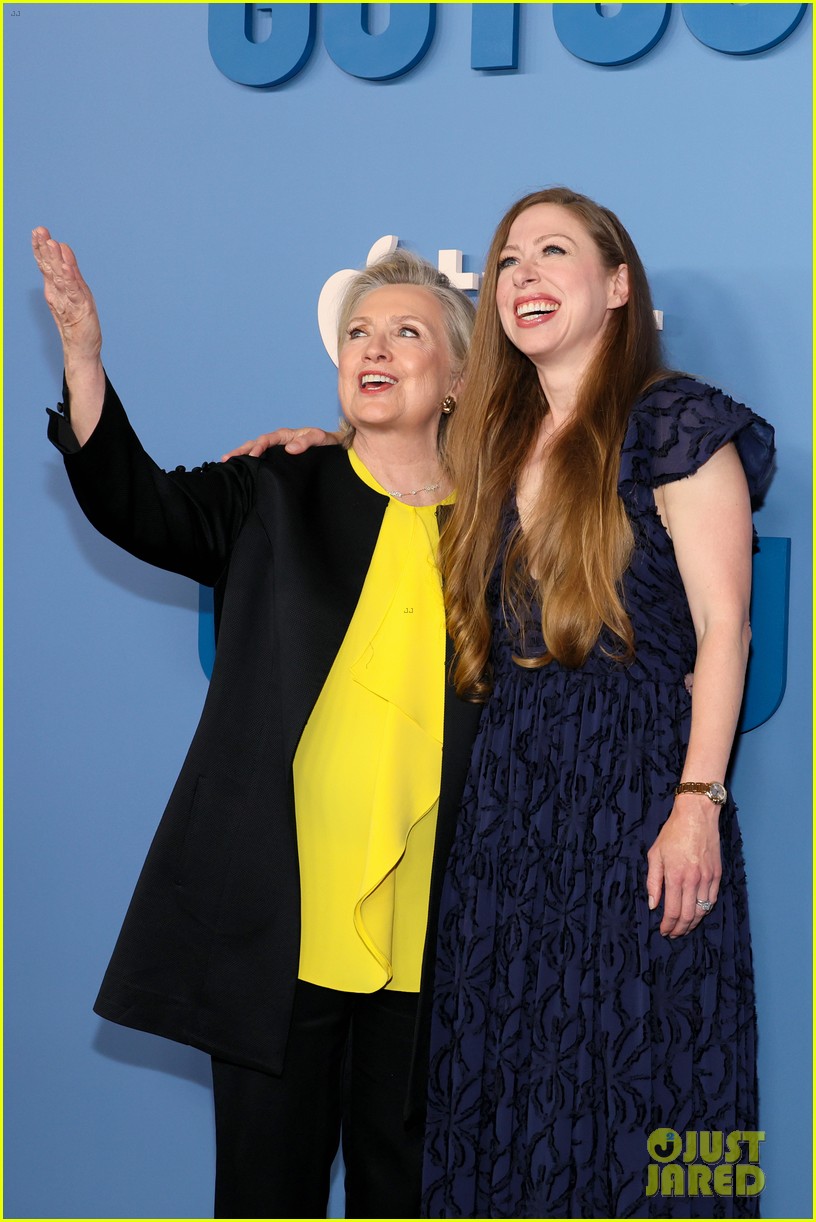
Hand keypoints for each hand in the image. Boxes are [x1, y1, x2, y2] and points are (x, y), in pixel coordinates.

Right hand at [32, 227, 101, 365]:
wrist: (81, 348)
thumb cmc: (77, 322)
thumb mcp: (74, 294)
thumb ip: (68, 275)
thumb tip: (63, 253)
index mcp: (55, 288)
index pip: (47, 265)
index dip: (42, 248)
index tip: (37, 231)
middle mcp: (58, 292)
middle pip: (50, 267)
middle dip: (44, 248)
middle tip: (39, 230)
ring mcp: (67, 300)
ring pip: (59, 276)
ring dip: (55, 259)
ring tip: (52, 243)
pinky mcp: (78, 308)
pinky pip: (72, 291)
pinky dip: (69, 278)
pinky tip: (66, 267)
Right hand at [221, 426, 340, 460]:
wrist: (333, 446)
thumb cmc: (326, 442)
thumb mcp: (320, 439)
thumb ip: (307, 441)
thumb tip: (290, 448)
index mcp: (285, 435)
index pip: (267, 439)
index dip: (258, 447)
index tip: (252, 456)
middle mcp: (278, 440)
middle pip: (255, 443)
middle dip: (241, 450)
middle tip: (227, 458)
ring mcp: (277, 449)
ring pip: (255, 449)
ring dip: (242, 454)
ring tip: (227, 462)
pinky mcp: (278, 457)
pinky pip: (262, 457)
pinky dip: (250, 461)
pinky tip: (242, 468)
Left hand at [646, 797, 721, 936]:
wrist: (697, 816)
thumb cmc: (672, 833)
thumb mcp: (655, 854)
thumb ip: (653, 882)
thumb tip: (653, 905)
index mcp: (675, 876)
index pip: (673, 911)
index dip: (668, 925)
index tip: (663, 931)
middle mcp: (693, 880)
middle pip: (689, 915)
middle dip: (680, 929)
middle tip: (673, 934)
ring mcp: (707, 878)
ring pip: (703, 911)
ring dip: (693, 923)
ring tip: (684, 928)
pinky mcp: (717, 874)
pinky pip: (712, 899)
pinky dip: (705, 911)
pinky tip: (698, 913)